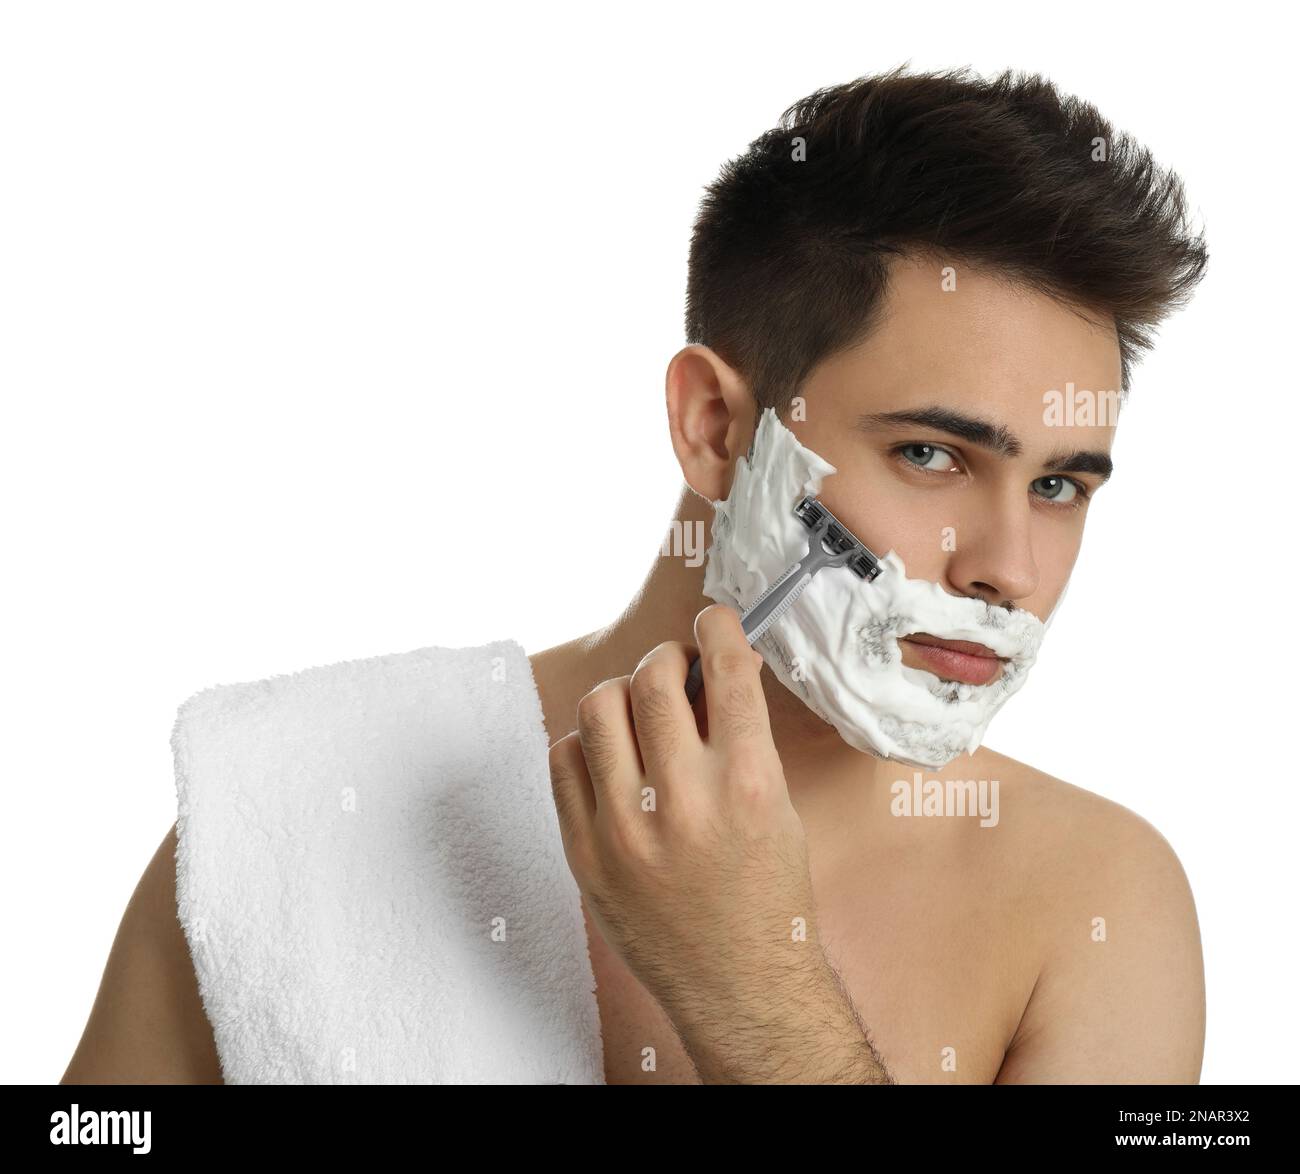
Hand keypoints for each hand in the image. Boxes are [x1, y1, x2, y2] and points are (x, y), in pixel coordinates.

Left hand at [547, 603, 821, 1028]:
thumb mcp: (779, 808)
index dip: (717, 628)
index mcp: (748, 785)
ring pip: (597, 708)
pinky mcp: (584, 853)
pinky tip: (610, 755)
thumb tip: (713, 670)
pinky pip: (563, 760)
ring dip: (622, 692)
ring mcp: (624, 829)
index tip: (711, 622)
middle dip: (666, 656)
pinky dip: (587, 742)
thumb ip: (743, 737)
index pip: (726, 672)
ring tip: (637, 708)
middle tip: (674, 667)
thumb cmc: (767, 897)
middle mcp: (683, 802)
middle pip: (651, 679)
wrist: (739, 986)